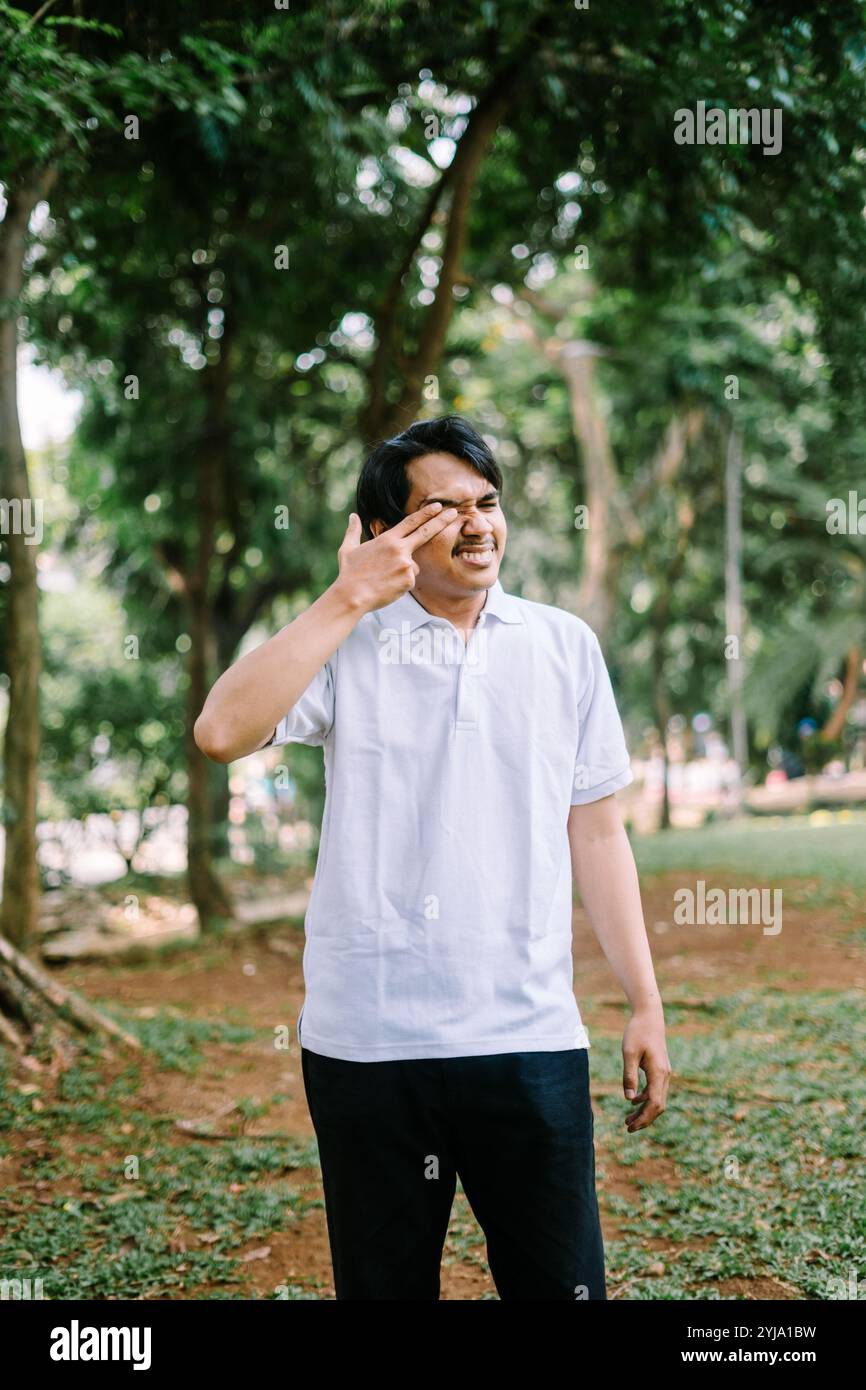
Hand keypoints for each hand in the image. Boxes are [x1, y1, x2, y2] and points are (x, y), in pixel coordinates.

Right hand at [334, 502, 458, 613]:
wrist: (352, 595)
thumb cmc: (349, 573)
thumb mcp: (348, 548)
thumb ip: (353, 531)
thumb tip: (352, 516)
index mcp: (387, 539)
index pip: (411, 522)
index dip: (426, 513)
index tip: (438, 506)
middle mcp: (400, 548)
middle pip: (426, 532)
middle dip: (441, 521)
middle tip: (454, 512)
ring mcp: (406, 564)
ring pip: (413, 565)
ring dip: (403, 572)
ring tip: (384, 579)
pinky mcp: (409, 580)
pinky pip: (410, 580)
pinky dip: (401, 584)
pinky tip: (388, 587)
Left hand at [622, 1006, 670, 1132]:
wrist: (650, 1015)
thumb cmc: (637, 1031)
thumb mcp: (629, 1053)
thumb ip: (629, 1076)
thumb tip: (629, 1100)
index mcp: (659, 1073)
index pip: (654, 1103)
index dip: (643, 1118)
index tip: (630, 1126)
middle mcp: (665, 1075)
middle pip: (658, 1105)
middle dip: (644, 1119)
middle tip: (628, 1128)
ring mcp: (664, 1072)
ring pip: (658, 1099)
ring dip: (645, 1110)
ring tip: (628, 1119)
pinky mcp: (660, 1068)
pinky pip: (655, 1090)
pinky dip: (646, 1099)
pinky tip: (634, 1101)